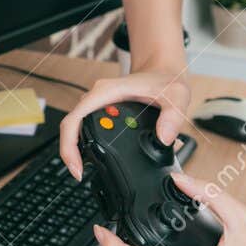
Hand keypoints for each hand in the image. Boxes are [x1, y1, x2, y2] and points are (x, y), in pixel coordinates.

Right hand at [58, 68, 191, 179]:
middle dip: (71, 152)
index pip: (76, 118)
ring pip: (76, 128)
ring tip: (85, 170)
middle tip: (79, 174)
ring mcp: (98, 103)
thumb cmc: (166, 80)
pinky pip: (86, 127)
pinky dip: (86, 144)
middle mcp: (98, 96)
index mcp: (108, 92)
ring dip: (77, 149)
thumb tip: (163, 139)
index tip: (76, 167)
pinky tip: (96, 158)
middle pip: (71, 126)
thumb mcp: (176, 96)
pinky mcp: (102, 110)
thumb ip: (172, 117)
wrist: (162, 72)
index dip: (69, 145)